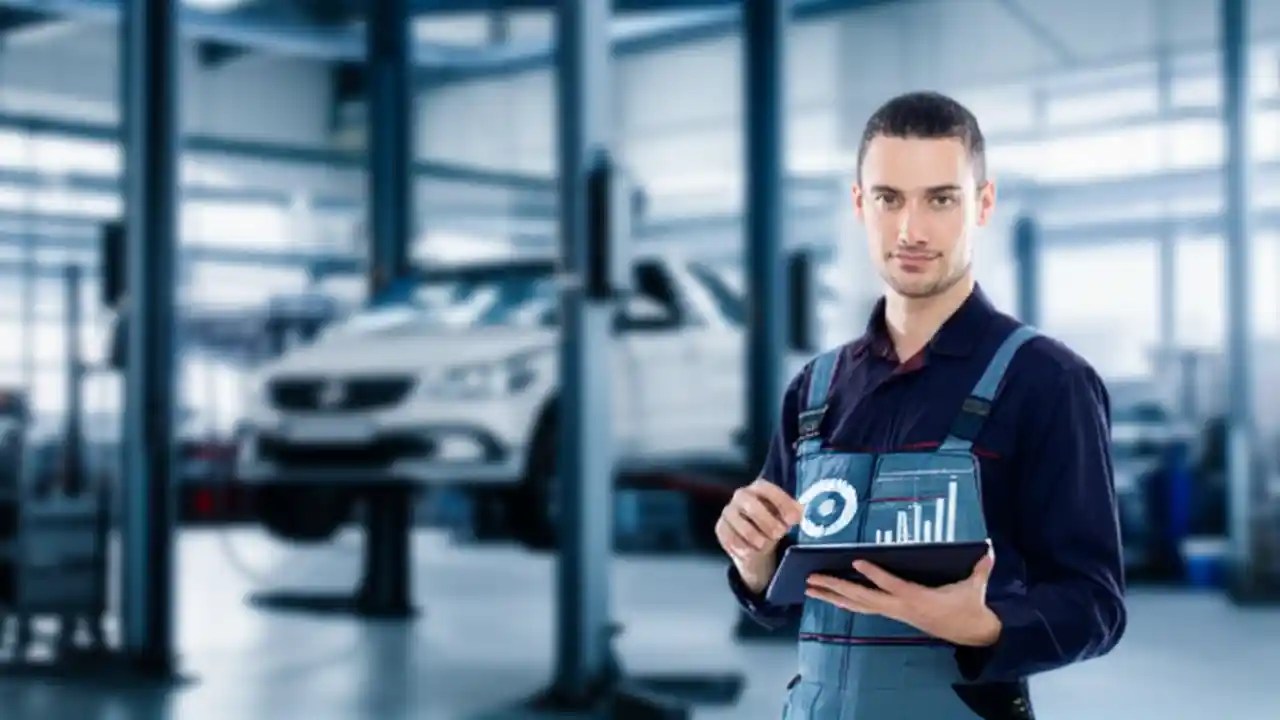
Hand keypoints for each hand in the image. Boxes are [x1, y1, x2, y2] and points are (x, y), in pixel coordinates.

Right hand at [717, 479, 803, 593]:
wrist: (758, 544)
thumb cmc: (774, 524)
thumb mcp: (786, 517)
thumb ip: (793, 513)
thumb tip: (800, 512)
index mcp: (759, 488)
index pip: (768, 489)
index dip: (781, 503)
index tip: (794, 519)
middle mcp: (741, 495)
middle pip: (751, 504)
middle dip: (766, 520)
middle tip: (779, 534)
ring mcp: (729, 511)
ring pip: (738, 522)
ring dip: (753, 535)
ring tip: (764, 545)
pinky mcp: (721, 528)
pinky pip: (729, 536)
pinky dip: (741, 546)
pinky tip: (750, 551)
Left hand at [805, 544, 1001, 646]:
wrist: (972, 634)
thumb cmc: (969, 607)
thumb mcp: (975, 587)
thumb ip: (980, 568)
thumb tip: (988, 549)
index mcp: (918, 599)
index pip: (892, 585)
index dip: (875, 574)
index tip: (856, 561)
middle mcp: (900, 608)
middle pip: (863, 598)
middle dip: (836, 587)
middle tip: (812, 577)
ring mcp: (894, 613)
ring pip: (858, 605)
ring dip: (833, 596)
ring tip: (810, 587)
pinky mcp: (893, 614)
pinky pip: (863, 608)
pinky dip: (845, 602)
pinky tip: (830, 596)